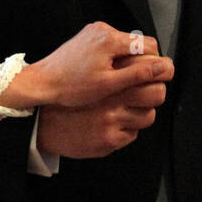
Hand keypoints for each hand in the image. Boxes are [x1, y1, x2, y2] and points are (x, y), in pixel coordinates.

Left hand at [11, 22, 172, 109]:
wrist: (41, 83)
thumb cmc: (70, 87)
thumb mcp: (109, 85)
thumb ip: (138, 75)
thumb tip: (164, 67)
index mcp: (110, 38)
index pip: (149, 45)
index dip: (155, 63)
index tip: (152, 79)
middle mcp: (103, 29)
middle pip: (137, 42)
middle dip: (141, 62)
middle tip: (134, 83)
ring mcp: (93, 31)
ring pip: (124, 44)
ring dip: (127, 60)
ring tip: (118, 80)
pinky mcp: (87, 36)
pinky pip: (111, 44)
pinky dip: (114, 57)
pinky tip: (106, 74)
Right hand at [36, 79, 168, 157]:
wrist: (42, 123)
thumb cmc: (66, 98)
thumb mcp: (90, 75)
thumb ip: (113, 67)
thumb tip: (143, 62)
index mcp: (106, 78)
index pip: (147, 70)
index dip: (157, 69)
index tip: (159, 70)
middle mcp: (111, 98)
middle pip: (156, 92)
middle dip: (157, 89)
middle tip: (152, 89)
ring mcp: (111, 120)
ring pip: (148, 115)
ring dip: (143, 111)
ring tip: (132, 109)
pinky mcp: (109, 139)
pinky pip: (134, 133)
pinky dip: (128, 128)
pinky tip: (116, 124)